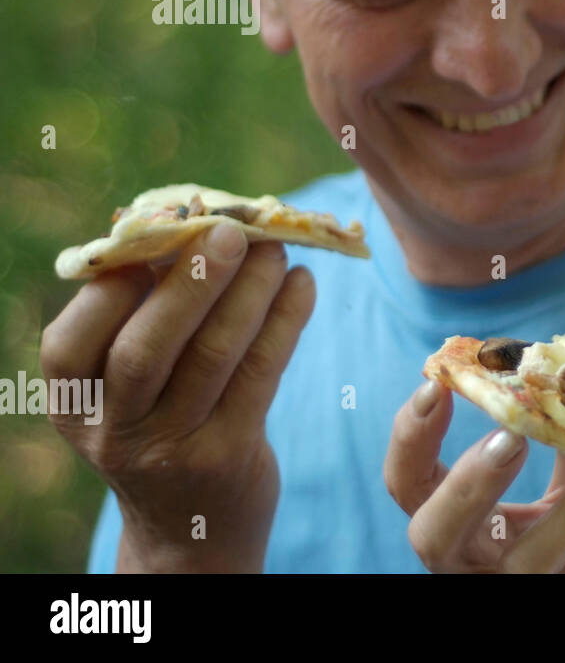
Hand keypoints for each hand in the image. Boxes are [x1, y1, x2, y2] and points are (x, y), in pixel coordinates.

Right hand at [40, 223, 315, 571]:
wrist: (193, 530)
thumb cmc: (162, 424)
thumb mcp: (128, 386)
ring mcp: (170, 449)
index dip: (116, 285)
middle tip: (232, 230)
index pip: (72, 342)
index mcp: (71, 402)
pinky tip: (304, 286)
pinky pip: (261, 374)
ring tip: (277, 250)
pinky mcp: (229, 456)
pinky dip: (285, 322)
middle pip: (145, 347)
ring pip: (211, 356)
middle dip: (192, 280)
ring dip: (250, 293)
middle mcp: (110, 431)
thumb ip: (141, 318)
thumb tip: (187, 224)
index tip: (162, 237)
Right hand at [385, 379, 564, 571]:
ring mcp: (517, 592)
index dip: (411, 437)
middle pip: (437, 532)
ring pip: (531, 561)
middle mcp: (470, 564)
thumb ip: (559, 436)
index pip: (407, 485)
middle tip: (512, 436)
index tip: (440, 384)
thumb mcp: (552, 485)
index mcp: (453, 524)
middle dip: (469, 483)